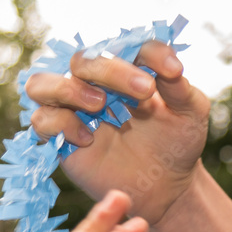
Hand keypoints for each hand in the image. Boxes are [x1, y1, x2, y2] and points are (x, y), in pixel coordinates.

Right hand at [24, 41, 208, 225]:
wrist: (168, 186)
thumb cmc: (177, 144)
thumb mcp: (190, 114)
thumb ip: (180, 88)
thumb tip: (171, 67)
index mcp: (125, 69)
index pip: (128, 46)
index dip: (149, 53)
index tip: (174, 72)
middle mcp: (93, 83)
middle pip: (83, 59)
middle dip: (111, 70)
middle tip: (146, 91)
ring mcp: (73, 109)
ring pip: (40, 83)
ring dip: (67, 88)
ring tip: (99, 103)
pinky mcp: (62, 139)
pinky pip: (43, 121)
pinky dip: (61, 124)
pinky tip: (89, 138)